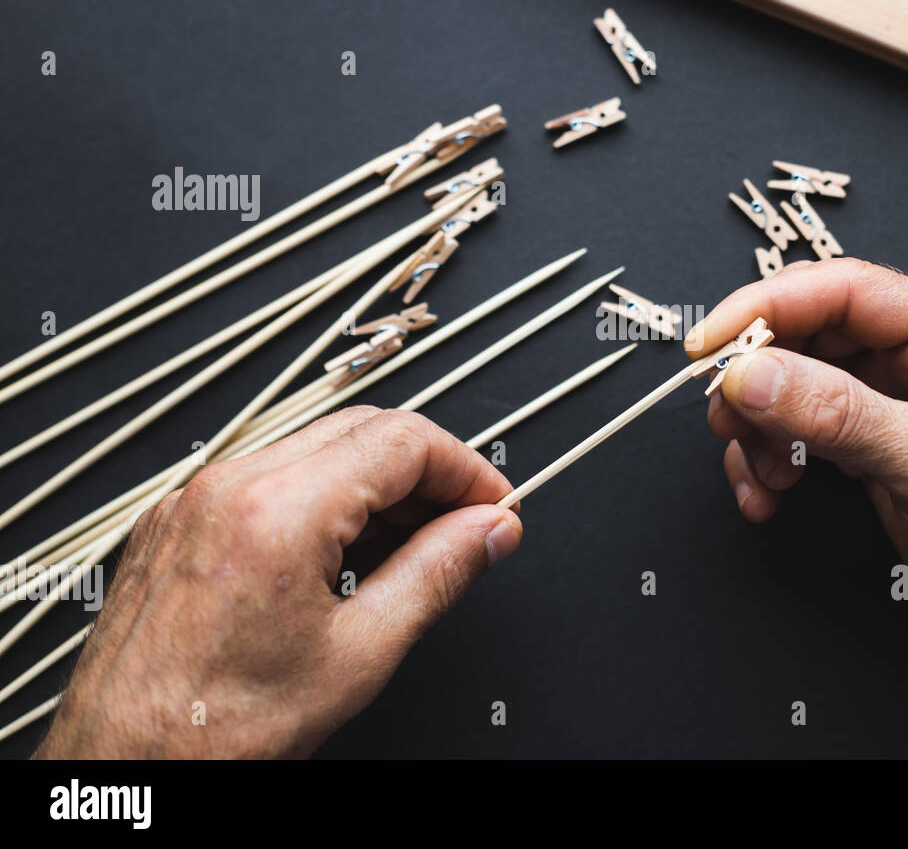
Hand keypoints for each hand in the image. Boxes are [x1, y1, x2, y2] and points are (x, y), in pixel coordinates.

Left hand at [35, 407, 521, 758]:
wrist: (122, 766)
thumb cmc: (222, 728)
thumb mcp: (360, 653)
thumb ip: (437, 574)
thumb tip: (490, 531)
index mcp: (278, 509)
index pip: (403, 441)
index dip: (466, 469)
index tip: (495, 507)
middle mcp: (229, 485)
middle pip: (363, 431)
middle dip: (427, 471)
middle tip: (467, 525)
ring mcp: (195, 498)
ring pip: (316, 449)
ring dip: (378, 484)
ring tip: (415, 547)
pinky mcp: (178, 520)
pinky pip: (270, 477)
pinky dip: (324, 498)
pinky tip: (349, 553)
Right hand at [686, 258, 907, 757]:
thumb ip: (839, 415)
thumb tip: (754, 374)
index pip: (846, 290)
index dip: (770, 306)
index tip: (713, 340)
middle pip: (812, 334)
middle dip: (759, 377)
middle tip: (724, 415)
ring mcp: (895, 404)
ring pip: (796, 385)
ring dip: (761, 427)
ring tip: (760, 474)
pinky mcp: (874, 447)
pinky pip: (801, 432)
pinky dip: (772, 459)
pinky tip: (768, 494)